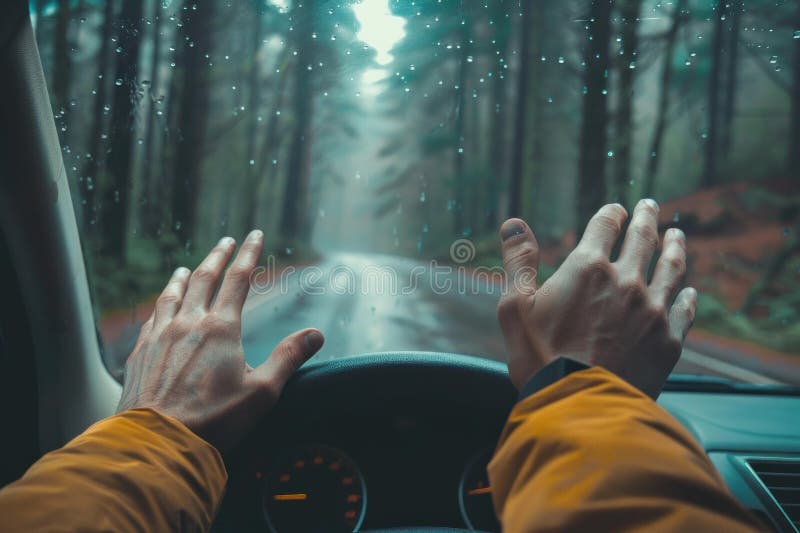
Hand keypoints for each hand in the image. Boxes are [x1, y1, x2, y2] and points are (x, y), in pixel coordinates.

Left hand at [117, 230, 323, 450]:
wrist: (158, 442)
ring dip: (182, 277)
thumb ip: (288, 358)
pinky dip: (160, 305)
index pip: (238, 280)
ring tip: (186, 267)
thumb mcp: (262, 392)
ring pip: (172, 295)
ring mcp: (159, 336)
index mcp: (221, 329)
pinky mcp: (140, 354)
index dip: (249, 255)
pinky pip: (152, 319)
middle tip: (226, 240)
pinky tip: (160, 308)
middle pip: (203, 278)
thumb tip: (316, 333)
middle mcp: (188, 323)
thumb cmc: (214, 420)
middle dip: (217, 256)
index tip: (254, 235)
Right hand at [497, 199, 696, 397]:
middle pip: (643, 239)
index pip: (605, 226)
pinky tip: (690, 291)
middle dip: (646, 219)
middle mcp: (626, 281)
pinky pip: (684, 309)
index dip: (611, 214)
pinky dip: (688, 296)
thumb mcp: (514, 307)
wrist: (580, 407)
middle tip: (650, 207)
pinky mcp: (668, 339)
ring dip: (675, 247)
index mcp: (587, 268)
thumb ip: (518, 262)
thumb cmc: (540, 359)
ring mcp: (652, 310)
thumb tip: (513, 224)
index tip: (616, 210)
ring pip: (672, 267)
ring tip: (677, 234)